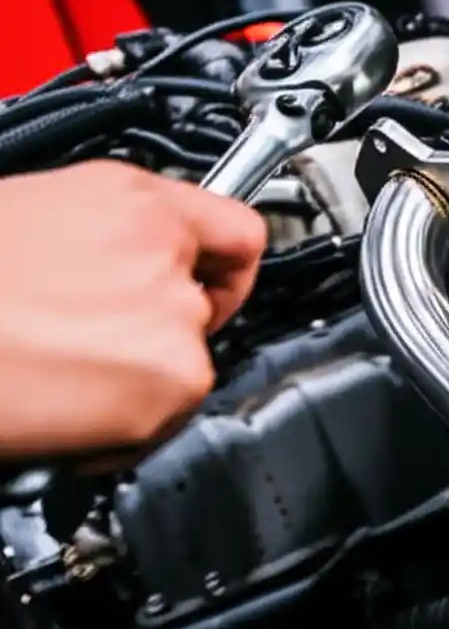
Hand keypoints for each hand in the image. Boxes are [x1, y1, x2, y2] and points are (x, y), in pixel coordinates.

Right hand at [0, 162, 265, 459]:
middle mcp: (165, 252)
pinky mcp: (172, 384)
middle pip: (208, 303)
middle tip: (96, 341)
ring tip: (64, 376)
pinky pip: (171, 417)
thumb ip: (105, 235)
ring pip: (189, 362)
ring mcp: (174, 319)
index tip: (216, 283)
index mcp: (132, 200)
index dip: (225, 266)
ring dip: (141, 378)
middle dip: (162, 328)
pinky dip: (127, 428)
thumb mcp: (31, 218)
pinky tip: (65, 411)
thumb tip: (126, 258)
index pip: (237, 231)